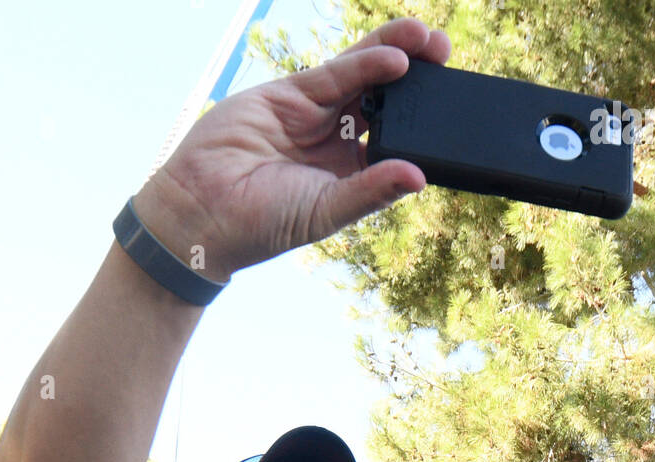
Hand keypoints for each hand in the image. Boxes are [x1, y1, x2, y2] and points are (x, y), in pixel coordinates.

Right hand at [133, 18, 450, 281]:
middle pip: (385, 102)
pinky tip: (396, 58)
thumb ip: (370, 192)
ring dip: (398, 56)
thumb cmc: (261, 224)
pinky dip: (366, 63)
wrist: (201, 209)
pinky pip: (336, 74)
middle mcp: (335, 142)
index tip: (453, 116)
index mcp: (348, 176)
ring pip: (364, 77)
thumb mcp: (324, 211)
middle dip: (417, 82)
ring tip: (431, 43)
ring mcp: (314, 115)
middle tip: (449, 60)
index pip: (394, 143)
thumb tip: (419, 177)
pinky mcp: (291, 94)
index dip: (422, 127)